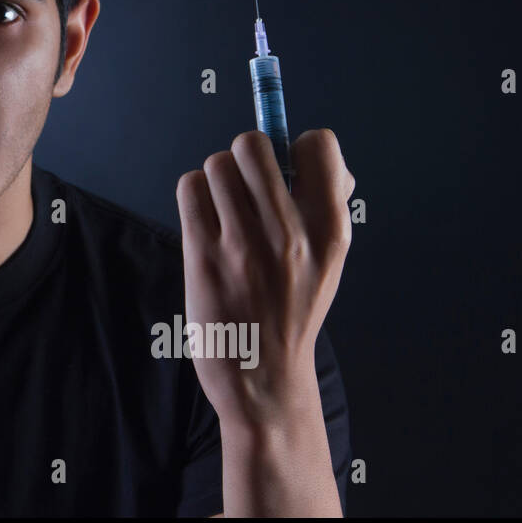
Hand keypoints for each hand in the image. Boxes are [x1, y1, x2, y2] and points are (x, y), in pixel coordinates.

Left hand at [175, 128, 355, 431]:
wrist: (262, 377)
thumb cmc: (293, 311)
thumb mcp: (329, 261)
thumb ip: (328, 205)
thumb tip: (318, 153)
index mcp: (331, 231)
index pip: (320, 146)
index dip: (296, 146)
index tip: (286, 169)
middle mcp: (290, 234)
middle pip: (253, 145)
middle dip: (245, 157)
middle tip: (246, 187)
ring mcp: (243, 245)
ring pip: (216, 164)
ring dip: (216, 178)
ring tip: (224, 209)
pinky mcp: (203, 256)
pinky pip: (190, 188)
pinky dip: (195, 195)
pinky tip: (205, 221)